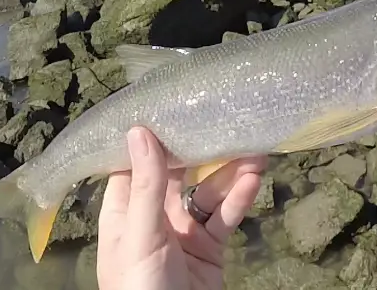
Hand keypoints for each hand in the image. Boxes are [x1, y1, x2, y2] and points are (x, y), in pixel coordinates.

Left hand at [97, 127, 267, 289]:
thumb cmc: (140, 287)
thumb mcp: (139, 236)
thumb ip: (145, 186)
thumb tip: (138, 129)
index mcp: (122, 213)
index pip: (133, 165)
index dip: (152, 136)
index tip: (171, 104)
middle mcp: (152, 218)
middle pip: (177, 174)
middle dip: (201, 150)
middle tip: (226, 120)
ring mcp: (183, 233)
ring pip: (207, 194)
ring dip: (229, 173)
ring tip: (254, 150)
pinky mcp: (210, 249)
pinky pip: (224, 218)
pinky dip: (239, 199)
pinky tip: (254, 179)